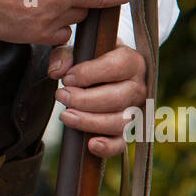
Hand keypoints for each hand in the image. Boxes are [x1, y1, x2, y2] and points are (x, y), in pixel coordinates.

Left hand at [47, 39, 146, 157]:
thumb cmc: (91, 59)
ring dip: (90, 121)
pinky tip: (90, 144)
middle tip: (61, 95)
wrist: (102, 73)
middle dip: (85, 100)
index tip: (67, 78)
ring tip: (65, 115)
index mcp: (131, 61)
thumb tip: (57, 72)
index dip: (89, 74)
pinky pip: (122, 144)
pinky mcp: (127, 131)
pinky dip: (107, 147)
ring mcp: (135, 111)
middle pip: (117, 98)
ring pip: (119, 122)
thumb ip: (65, 54)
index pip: (116, 67)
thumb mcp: (79, 49)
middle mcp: (138, 87)